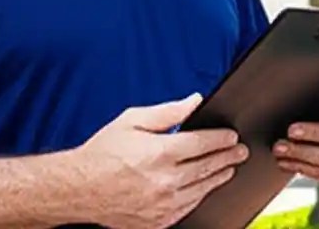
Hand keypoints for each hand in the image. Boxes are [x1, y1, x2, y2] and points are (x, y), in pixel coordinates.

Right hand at [73, 93, 248, 228]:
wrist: (78, 189)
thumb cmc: (102, 154)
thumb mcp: (132, 120)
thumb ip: (168, 112)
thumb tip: (194, 101)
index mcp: (159, 153)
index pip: (203, 143)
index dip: (222, 139)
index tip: (232, 136)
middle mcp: (164, 181)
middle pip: (208, 167)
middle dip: (228, 157)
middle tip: (240, 151)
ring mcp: (162, 204)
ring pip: (202, 190)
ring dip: (219, 177)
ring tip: (229, 169)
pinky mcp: (157, 221)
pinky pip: (188, 208)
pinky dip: (200, 196)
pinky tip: (205, 188)